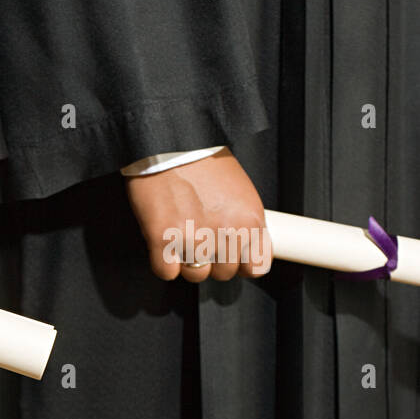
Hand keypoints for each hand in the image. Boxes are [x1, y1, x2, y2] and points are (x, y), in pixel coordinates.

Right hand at [125, 147, 270, 282]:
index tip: (233, 258)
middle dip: (213, 261)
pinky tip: (165, 244)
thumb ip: (244, 221)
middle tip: (202, 240)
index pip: (256, 266)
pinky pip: (166, 272)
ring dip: (188, 262)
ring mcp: (193, 238)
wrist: (171, 143)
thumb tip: (243, 246)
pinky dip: (164, 263)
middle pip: (224, 273)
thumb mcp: (240, 189)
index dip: (242, 264)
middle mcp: (225, 232)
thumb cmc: (202, 161)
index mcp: (249, 219)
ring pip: (195, 275)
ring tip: (182, 238)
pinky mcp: (163, 240)